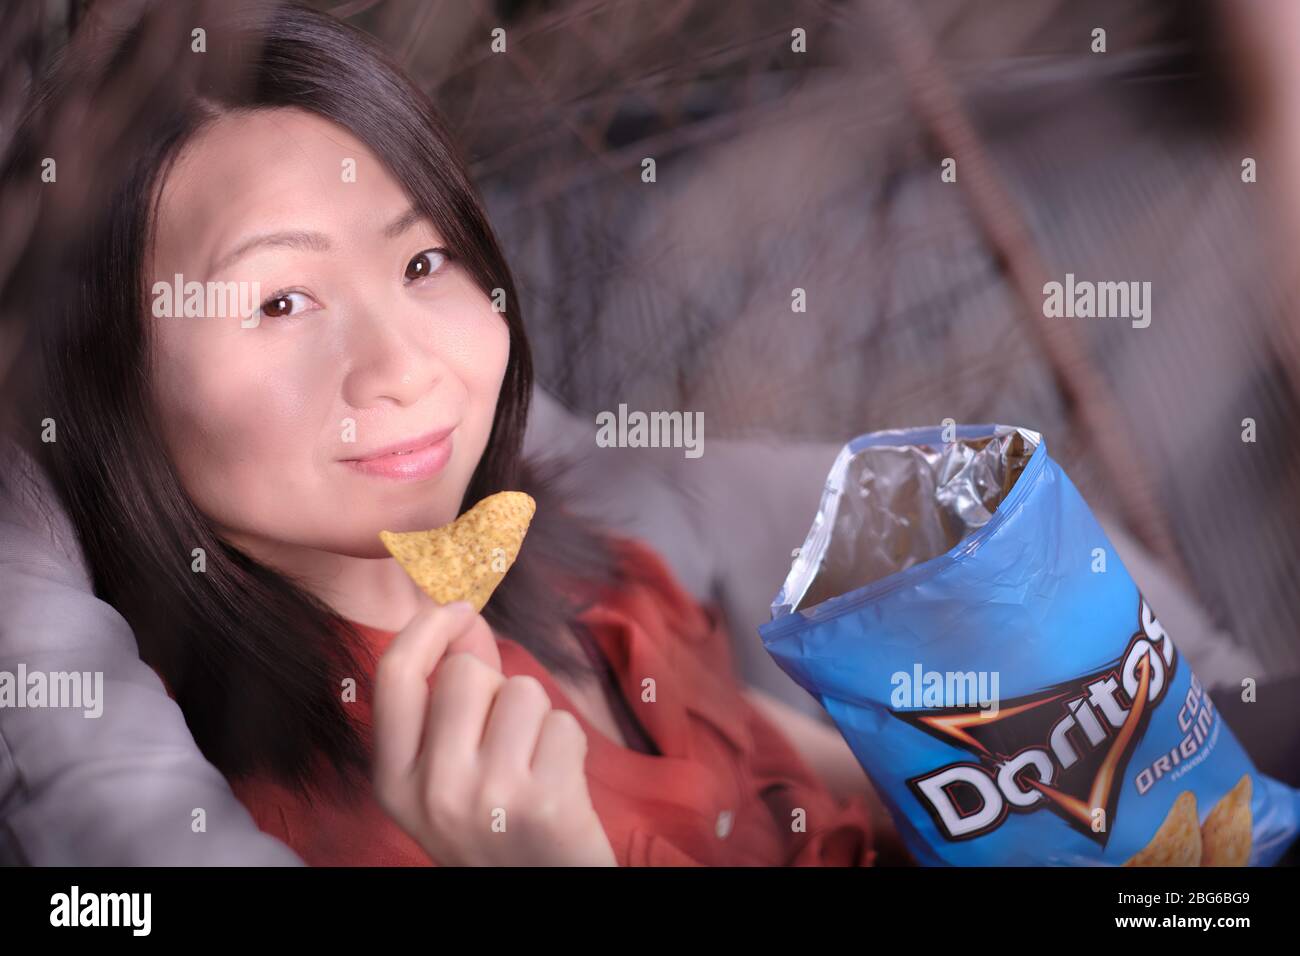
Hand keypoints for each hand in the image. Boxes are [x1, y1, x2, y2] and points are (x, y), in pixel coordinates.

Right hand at [371, 600, 615, 865]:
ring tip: (533, 766)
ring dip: (538, 718)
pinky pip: (563, 724)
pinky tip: (558, 786)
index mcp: (394, 781)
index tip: (457, 608)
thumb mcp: (450, 771)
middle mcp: (432, 791)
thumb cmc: (498, 821)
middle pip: (467, 672)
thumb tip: (462, 613)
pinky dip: (568, 746)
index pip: (394, 674)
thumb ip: (451, 693)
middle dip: (497, 685)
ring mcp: (487, 799)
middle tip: (506, 738)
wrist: (540, 893)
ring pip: (522, 691)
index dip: (427, 627)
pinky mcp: (543, 805)